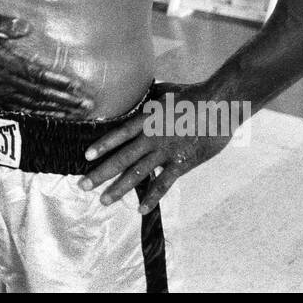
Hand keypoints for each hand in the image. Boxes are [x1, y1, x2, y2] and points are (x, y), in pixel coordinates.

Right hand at [0, 10, 93, 117]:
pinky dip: (40, 113)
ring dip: (57, 109)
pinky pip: (21, 108)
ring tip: (78, 112)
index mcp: (0, 61)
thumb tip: (26, 27)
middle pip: (39, 93)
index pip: (34, 74)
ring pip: (33, 104)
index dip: (57, 82)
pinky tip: (54, 115)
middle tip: (88, 104)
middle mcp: (2, 80)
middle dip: (65, 99)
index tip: (77, 86)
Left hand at [79, 82, 236, 212]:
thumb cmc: (193, 96)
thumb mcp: (165, 93)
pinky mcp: (181, 164)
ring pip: (137, 174)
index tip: (86, 156)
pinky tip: (140, 209)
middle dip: (100, 173)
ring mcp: (165, 153)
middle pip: (122, 158)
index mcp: (147, 120)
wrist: (219, 106)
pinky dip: (152, 198)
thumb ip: (149, 98)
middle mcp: (152, 138)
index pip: (119, 134)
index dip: (102, 145)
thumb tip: (138, 94)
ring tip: (103, 200)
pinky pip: (163, 184)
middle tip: (83, 185)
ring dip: (119, 189)